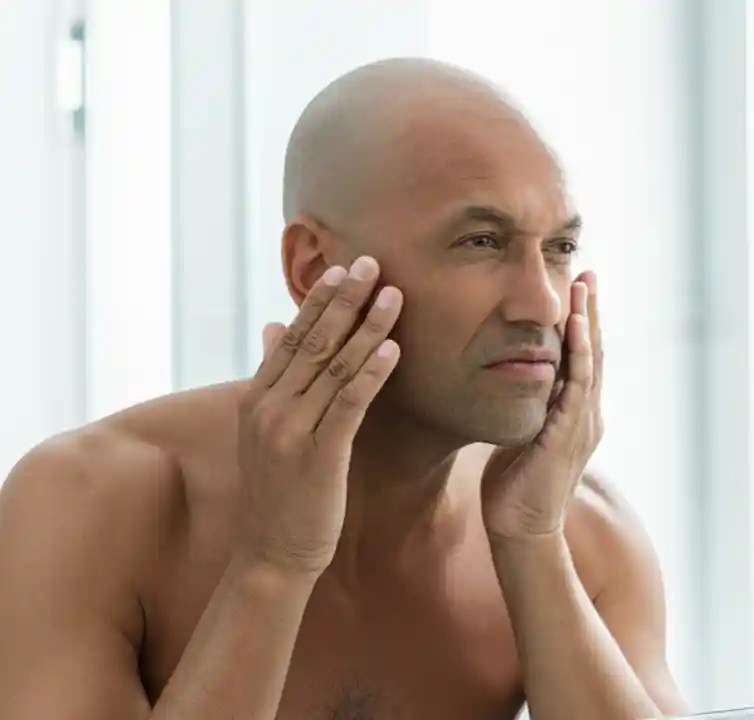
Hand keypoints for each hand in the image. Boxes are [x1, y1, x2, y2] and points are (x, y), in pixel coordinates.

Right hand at [236, 257, 401, 573]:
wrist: (272, 554)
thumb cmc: (281, 491)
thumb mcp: (268, 430)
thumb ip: (274, 378)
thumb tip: (271, 326)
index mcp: (257, 398)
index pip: (292, 336)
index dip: (319, 300)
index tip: (344, 266)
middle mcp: (269, 408)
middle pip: (312, 341)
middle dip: (345, 299)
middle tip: (372, 261)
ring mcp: (291, 431)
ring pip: (334, 366)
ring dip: (367, 326)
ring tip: (394, 294)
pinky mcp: (318, 456)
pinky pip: (348, 404)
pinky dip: (370, 373)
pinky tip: (392, 349)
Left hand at [481, 272, 602, 541]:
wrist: (521, 530)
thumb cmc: (514, 489)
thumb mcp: (520, 438)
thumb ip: (525, 413)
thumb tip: (509, 388)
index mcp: (577, 415)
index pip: (584, 359)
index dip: (582, 324)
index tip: (577, 289)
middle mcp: (588, 415)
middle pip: (595, 351)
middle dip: (591, 311)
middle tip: (589, 273)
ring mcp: (583, 424)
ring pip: (591, 361)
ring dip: (588, 321)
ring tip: (585, 286)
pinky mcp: (569, 433)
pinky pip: (577, 384)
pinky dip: (579, 352)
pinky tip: (576, 327)